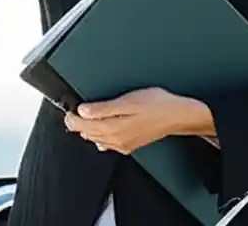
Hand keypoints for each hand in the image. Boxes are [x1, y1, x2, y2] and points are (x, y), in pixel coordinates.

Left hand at [63, 87, 212, 154]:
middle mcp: (115, 140)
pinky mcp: (129, 145)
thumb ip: (103, 108)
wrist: (178, 116)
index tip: (68, 108)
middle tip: (73, 110)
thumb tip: (82, 111)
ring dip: (88, 128)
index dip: (71, 117)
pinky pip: (107, 143)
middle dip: (77, 123)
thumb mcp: (127, 101)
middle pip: (86, 133)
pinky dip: (100, 135)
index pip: (80, 127)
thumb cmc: (157, 105)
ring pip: (96, 139)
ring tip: (85, 116)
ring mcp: (122, 144)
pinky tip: (102, 127)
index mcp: (112, 129)